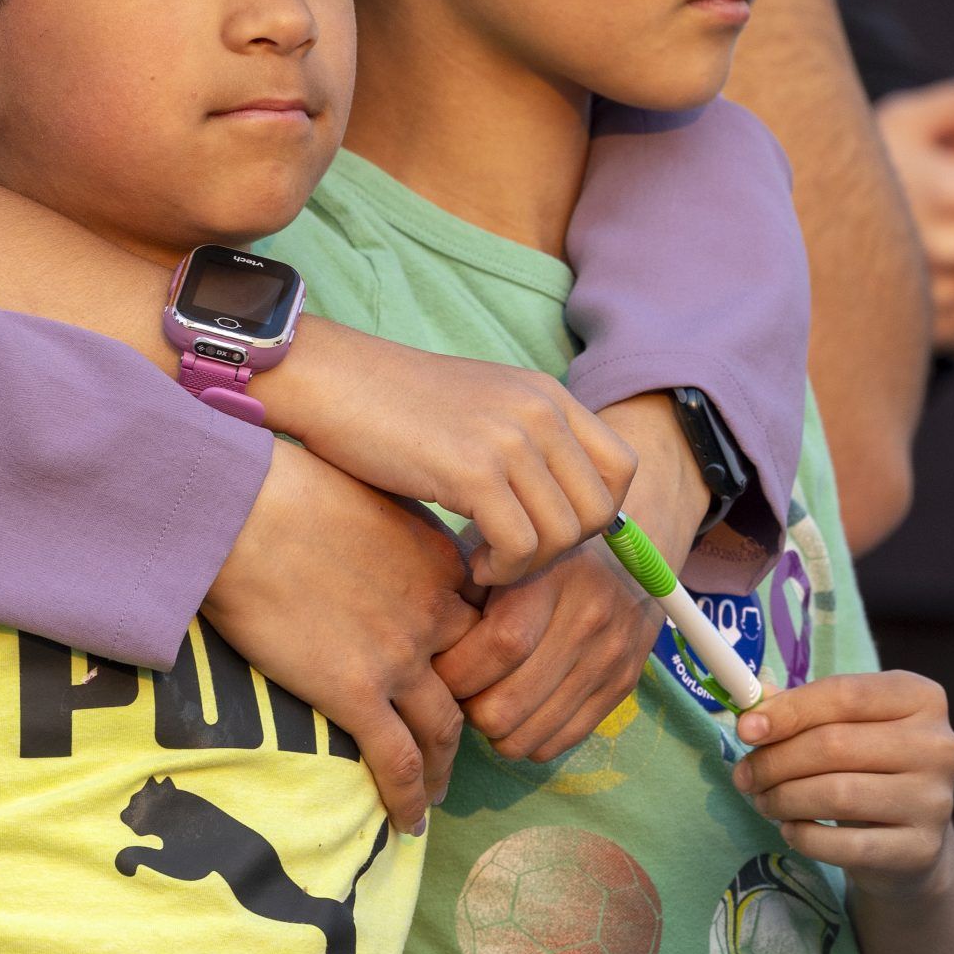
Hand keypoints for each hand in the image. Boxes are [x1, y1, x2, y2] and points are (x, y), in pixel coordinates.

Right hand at [205, 440, 475, 833]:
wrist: (241, 506)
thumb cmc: (286, 483)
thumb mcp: (366, 492)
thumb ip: (388, 529)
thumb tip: (371, 540)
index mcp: (439, 560)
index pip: (482, 620)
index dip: (479, 654)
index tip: (465, 672)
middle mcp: (434, 611)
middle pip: (476, 680)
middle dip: (475, 715)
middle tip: (461, 740)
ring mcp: (399, 656)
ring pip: (445, 731)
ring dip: (445, 768)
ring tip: (437, 794)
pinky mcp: (355, 692)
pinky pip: (398, 761)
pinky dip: (410, 798)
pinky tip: (408, 823)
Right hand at [269, 330, 634, 589]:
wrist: (332, 383)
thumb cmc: (393, 408)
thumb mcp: (481, 411)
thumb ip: (528, 447)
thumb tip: (570, 514)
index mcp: (546, 394)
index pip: (621, 467)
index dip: (597, 515)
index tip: (552, 535)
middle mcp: (539, 410)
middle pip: (600, 510)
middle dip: (562, 551)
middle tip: (515, 557)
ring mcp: (510, 437)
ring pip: (564, 535)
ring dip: (529, 566)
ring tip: (488, 562)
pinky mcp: (474, 469)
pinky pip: (521, 546)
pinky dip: (502, 570)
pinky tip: (471, 562)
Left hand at [433, 391, 707, 760]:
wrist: (626, 544)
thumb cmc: (537, 544)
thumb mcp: (500, 539)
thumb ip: (464, 578)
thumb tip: (415, 630)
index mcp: (551, 574)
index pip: (498, 646)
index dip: (455, 670)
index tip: (433, 667)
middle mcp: (588, 615)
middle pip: (509, 703)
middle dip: (467, 708)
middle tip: (454, 691)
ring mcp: (610, 655)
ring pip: (531, 735)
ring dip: (495, 730)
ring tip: (483, 700)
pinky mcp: (624, 684)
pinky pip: (563, 741)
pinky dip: (530, 739)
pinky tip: (516, 710)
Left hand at [732, 670, 953, 894]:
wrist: (910, 840)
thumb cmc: (868, 765)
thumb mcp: (842, 725)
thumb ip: (799, 709)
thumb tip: (750, 708)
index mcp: (920, 697)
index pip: (844, 694)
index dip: (789, 711)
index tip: (746, 730)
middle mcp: (938, 745)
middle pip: (835, 745)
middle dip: (776, 761)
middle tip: (745, 776)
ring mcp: (935, 800)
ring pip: (837, 794)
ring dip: (784, 799)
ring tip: (764, 801)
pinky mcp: (922, 849)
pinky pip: (847, 845)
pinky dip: (806, 837)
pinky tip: (791, 830)